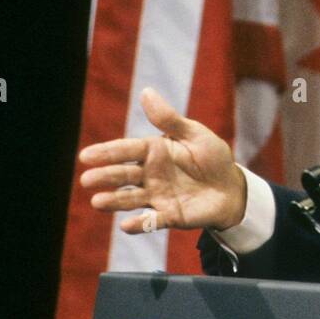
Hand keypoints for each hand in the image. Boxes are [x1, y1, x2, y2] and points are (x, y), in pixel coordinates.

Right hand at [79, 87, 246, 234]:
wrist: (232, 188)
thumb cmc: (212, 158)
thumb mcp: (194, 134)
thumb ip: (169, 119)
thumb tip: (146, 92)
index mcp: (154, 152)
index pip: (127, 150)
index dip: (107, 153)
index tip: (86, 156)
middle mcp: (150, 175)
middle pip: (124, 175)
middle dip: (106, 177)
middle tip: (87, 180)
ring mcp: (158, 196)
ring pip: (131, 198)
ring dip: (114, 201)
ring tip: (97, 202)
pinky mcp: (170, 216)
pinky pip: (152, 221)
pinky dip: (140, 224)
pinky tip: (126, 226)